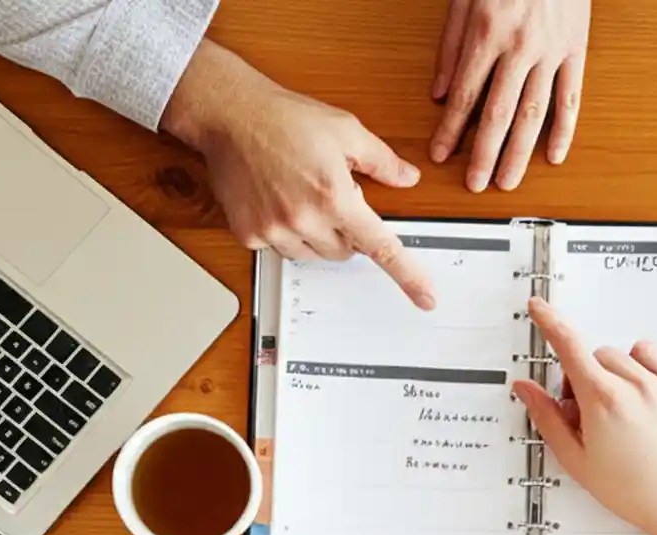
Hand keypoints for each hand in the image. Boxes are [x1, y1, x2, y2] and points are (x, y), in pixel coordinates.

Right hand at [162, 41, 435, 309]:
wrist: (230, 114)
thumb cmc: (284, 118)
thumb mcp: (346, 130)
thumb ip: (382, 160)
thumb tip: (408, 177)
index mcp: (334, 196)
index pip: (380, 246)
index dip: (407, 274)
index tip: (425, 297)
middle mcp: (304, 218)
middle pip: (345, 252)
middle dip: (347, 231)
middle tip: (332, 196)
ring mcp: (274, 230)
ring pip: (313, 254)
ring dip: (317, 234)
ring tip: (301, 194)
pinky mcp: (250, 234)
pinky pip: (281, 249)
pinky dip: (286, 232)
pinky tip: (278, 200)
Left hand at [430, 0, 589, 191]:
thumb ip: (451, 46)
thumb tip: (442, 93)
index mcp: (488, 33)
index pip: (465, 96)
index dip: (451, 131)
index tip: (441, 155)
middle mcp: (520, 47)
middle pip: (498, 114)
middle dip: (484, 155)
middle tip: (475, 183)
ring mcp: (552, 52)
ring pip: (533, 113)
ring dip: (519, 153)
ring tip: (507, 180)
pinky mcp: (576, 50)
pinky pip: (571, 97)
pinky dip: (564, 130)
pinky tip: (554, 155)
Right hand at [512, 298, 656, 534]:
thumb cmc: (632, 490)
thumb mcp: (576, 460)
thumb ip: (547, 418)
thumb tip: (525, 389)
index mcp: (602, 401)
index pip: (568, 347)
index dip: (549, 322)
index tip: (538, 307)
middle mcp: (631, 385)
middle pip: (592, 358)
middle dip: (581, 378)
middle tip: (584, 415)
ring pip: (619, 356)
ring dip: (609, 373)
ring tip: (614, 410)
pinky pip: (650, 355)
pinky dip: (638, 365)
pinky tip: (636, 393)